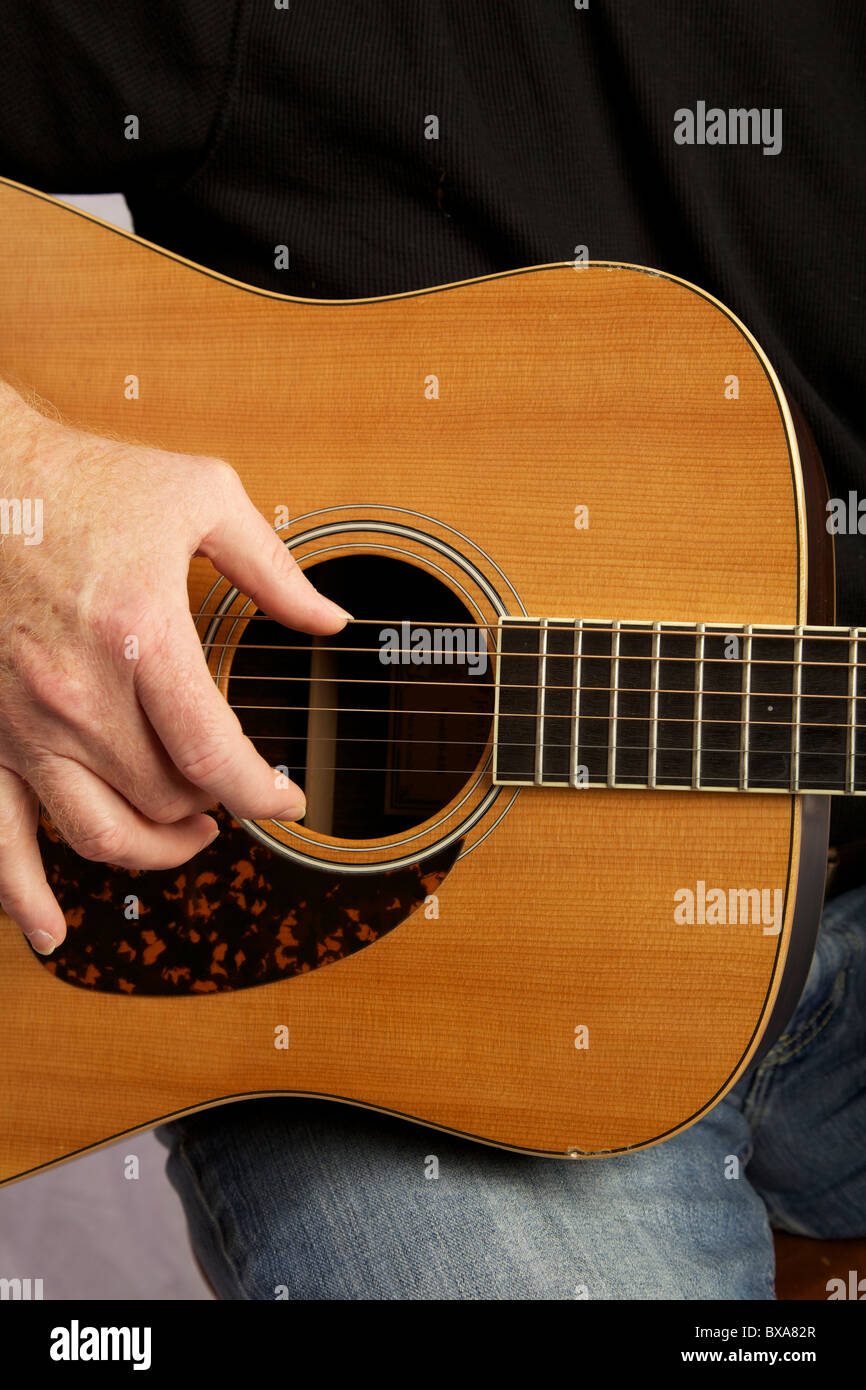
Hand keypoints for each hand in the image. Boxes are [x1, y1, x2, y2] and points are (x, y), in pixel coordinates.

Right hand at [0, 383, 348, 952]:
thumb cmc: (81, 479)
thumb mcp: (197, 496)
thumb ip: (272, 568)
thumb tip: (330, 620)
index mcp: (141, 637)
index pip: (218, 758)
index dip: (266, 794)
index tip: (288, 798)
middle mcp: (77, 694)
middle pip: (167, 799)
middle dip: (215, 809)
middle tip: (233, 796)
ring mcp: (20, 723)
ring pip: (99, 833)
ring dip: (153, 850)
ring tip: (184, 837)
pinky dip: (24, 897)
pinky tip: (50, 933)